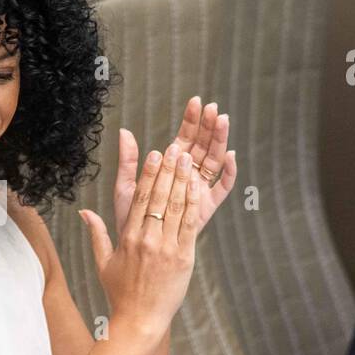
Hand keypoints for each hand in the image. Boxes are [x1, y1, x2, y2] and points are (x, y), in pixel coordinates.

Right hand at [79, 143, 200, 339]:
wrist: (139, 320)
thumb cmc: (120, 293)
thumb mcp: (103, 262)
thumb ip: (97, 234)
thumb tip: (84, 212)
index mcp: (128, 237)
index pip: (140, 198)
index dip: (149, 174)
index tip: (154, 154)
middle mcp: (147, 239)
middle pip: (159, 197)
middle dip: (168, 170)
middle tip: (175, 148)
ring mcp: (166, 248)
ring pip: (175, 207)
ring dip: (182, 181)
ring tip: (188, 160)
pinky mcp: (183, 258)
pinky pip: (189, 225)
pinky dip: (193, 205)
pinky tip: (197, 187)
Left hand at [111, 96, 236, 236]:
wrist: (139, 253)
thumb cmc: (131, 221)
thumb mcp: (126, 187)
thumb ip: (128, 161)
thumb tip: (124, 130)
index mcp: (171, 167)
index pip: (184, 137)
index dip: (191, 120)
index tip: (196, 101)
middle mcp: (188, 176)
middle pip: (203, 145)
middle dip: (209, 126)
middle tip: (214, 107)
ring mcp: (199, 190)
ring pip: (214, 161)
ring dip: (219, 141)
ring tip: (223, 121)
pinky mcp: (207, 207)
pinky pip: (221, 188)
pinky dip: (227, 173)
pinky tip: (230, 156)